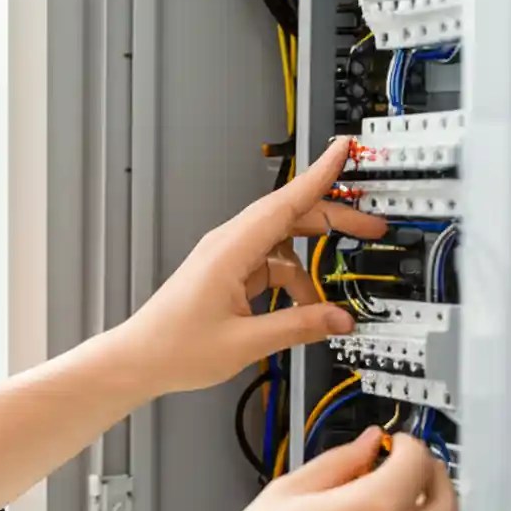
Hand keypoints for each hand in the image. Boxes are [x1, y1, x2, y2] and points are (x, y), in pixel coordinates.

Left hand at [110, 138, 385, 394]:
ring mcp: (226, 258)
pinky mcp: (226, 275)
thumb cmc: (175, 347)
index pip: (284, 201)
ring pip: (281, 247)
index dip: (319, 174)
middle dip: (333, 221)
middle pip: (290, 218)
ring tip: (332, 300)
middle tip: (372, 226)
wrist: (139, 359)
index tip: (343, 151)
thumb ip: (299, 327)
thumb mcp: (247, 342)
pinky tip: (302, 311)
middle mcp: (228, 245)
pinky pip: (269, 267)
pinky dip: (290, 283)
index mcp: (230, 250)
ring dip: (310, 267)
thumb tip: (339, 319)